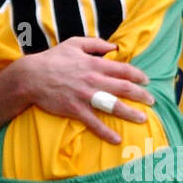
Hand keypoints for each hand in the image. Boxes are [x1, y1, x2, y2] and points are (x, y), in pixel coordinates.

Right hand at [17, 37, 154, 144]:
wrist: (31, 76)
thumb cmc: (52, 58)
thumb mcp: (74, 43)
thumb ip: (96, 43)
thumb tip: (114, 47)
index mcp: (94, 63)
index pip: (123, 69)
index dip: (138, 75)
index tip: (146, 81)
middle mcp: (94, 80)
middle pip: (124, 88)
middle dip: (141, 95)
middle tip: (152, 101)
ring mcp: (85, 96)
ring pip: (113, 105)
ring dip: (130, 113)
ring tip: (142, 119)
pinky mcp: (76, 110)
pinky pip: (94, 123)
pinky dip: (106, 132)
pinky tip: (117, 139)